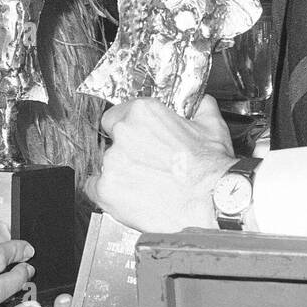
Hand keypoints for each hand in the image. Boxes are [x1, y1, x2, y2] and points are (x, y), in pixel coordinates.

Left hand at [87, 95, 233, 232]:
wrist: (212, 203)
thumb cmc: (211, 168)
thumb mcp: (212, 126)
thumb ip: (200, 108)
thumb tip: (199, 103)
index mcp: (143, 112)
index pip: (117, 114)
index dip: (128, 128)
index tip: (137, 138)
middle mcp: (123, 133)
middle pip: (112, 140)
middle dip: (127, 151)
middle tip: (147, 163)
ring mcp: (112, 163)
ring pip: (105, 164)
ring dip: (120, 172)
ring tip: (144, 183)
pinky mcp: (107, 190)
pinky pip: (94, 188)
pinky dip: (106, 192)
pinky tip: (126, 195)